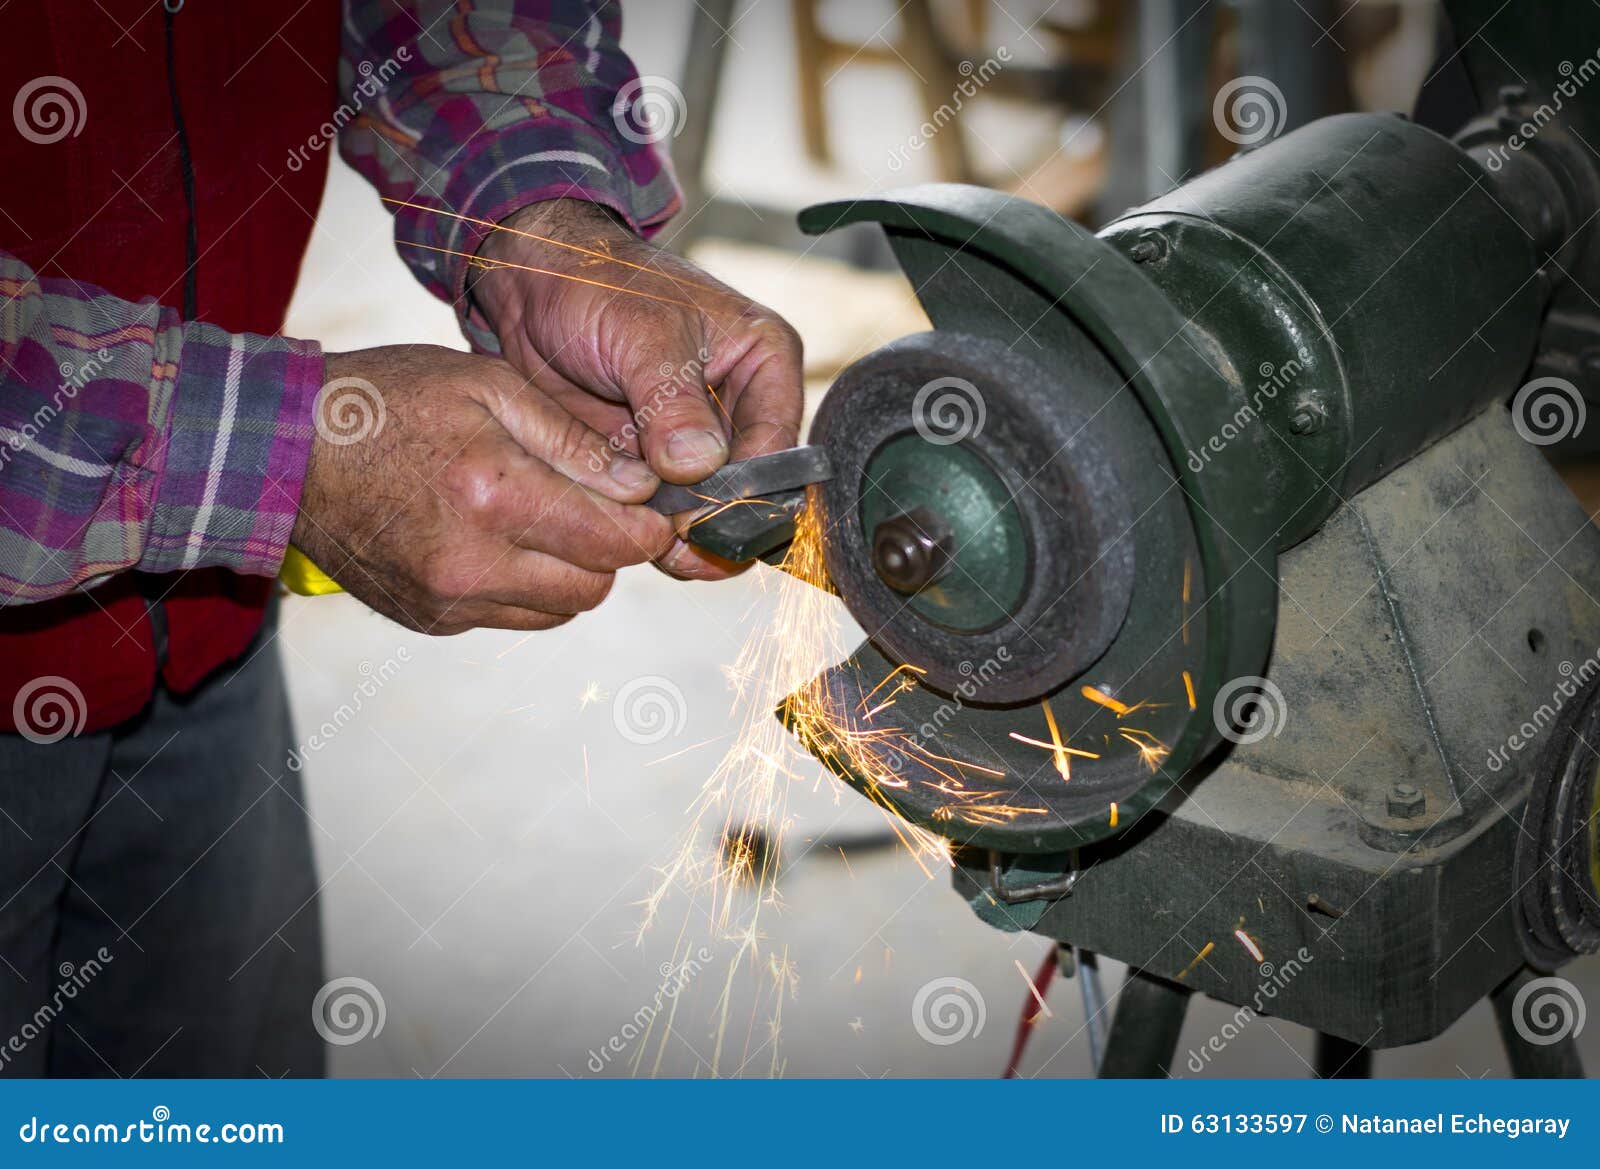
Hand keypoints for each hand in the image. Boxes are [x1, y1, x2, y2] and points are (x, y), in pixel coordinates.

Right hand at [291, 345, 674, 633]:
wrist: (284, 452)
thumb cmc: (389, 400)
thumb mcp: (487, 386)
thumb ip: (572, 441)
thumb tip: (641, 487)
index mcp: (492, 494)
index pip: (612, 541)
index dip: (646, 527)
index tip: (651, 506)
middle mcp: (472, 563)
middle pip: (593, 586)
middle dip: (608, 550)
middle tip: (595, 506)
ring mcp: (447, 601)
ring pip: (558, 609)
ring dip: (569, 571)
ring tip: (542, 518)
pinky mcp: (430, 620)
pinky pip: (512, 617)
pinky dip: (524, 585)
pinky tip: (497, 538)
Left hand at [472, 198, 803, 578]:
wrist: (533, 287)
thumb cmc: (598, 284)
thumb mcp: (642, 331)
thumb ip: (673, 401)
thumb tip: (701, 467)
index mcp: (763, 363)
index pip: (777, 445)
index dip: (747, 490)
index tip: (704, 516)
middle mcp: (739, 407)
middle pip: (748, 490)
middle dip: (715, 522)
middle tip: (678, 547)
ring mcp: (696, 442)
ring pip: (706, 512)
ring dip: (680, 537)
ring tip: (648, 543)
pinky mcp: (654, 465)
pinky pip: (662, 515)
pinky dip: (645, 530)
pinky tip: (624, 533)